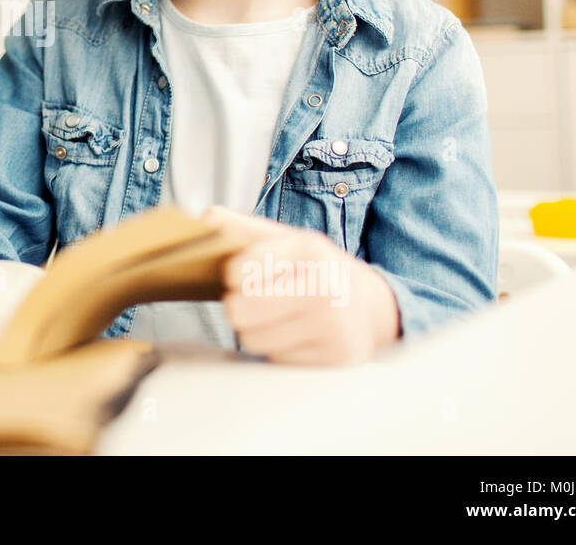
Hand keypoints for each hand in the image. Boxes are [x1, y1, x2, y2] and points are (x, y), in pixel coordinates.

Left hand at [203, 205, 400, 365]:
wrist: (369, 304)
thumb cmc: (315, 269)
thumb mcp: (285, 240)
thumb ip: (243, 228)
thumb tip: (206, 217)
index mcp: (309, 248)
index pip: (239, 270)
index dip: (233, 276)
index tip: (242, 275)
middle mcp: (325, 285)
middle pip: (239, 309)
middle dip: (239, 306)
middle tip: (254, 299)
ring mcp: (333, 323)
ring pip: (252, 339)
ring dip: (255, 331)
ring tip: (276, 317)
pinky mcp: (336, 355)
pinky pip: (276, 358)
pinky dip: (279, 348)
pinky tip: (296, 334)